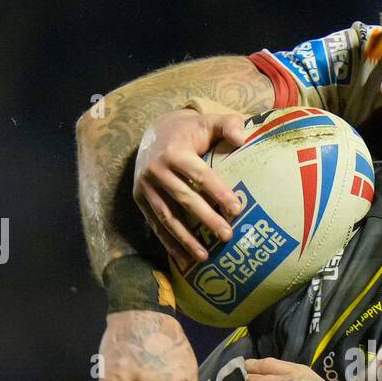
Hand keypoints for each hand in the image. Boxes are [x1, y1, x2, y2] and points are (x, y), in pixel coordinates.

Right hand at [133, 109, 247, 264]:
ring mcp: (145, 186)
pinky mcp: (139, 199)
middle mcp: (156, 170)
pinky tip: (183, 259)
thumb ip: (228, 124)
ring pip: (167, 216)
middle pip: (184, 198)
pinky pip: (155, 224)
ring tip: (204, 257)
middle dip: (206, 219)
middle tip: (227, 236)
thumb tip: (242, 138)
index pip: (200, 175)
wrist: (154, 133)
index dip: (218, 192)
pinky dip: (168, 242)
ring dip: (185, 239)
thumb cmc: (190, 132)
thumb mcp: (208, 121)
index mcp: (175, 151)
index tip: (237, 209)